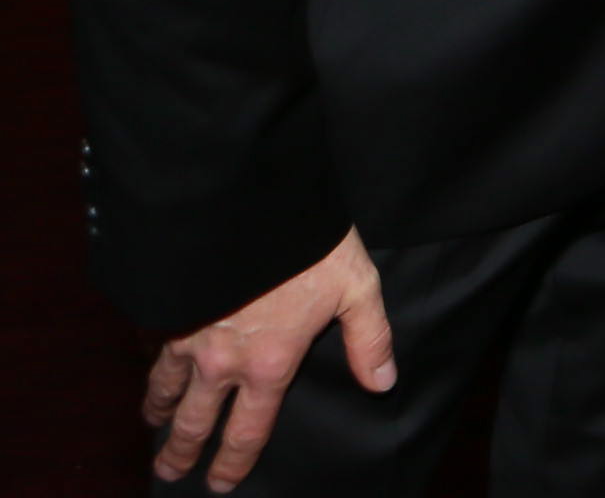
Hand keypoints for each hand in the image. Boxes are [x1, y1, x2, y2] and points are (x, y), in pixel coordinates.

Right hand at [146, 228, 393, 489]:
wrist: (247, 206)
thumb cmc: (307, 246)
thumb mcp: (356, 288)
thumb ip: (369, 339)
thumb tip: (382, 384)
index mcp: (268, 364)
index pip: (248, 430)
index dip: (234, 462)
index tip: (220, 483)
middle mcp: (221, 362)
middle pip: (194, 421)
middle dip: (180, 451)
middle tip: (169, 471)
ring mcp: (187, 336)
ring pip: (164, 386)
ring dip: (158, 409)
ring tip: (154, 423)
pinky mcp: (167, 308)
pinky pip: (152, 347)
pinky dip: (150, 363)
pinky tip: (151, 365)